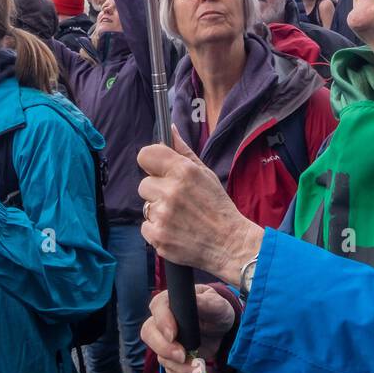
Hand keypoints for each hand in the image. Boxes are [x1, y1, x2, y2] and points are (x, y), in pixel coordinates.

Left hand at [138, 128, 263, 285]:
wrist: (229, 243)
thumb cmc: (217, 206)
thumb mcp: (205, 173)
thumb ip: (183, 151)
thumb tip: (170, 129)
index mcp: (183, 171)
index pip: (145, 155)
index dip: (151, 162)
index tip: (158, 170)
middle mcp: (170, 191)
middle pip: (144, 184)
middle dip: (157, 191)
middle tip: (177, 200)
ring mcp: (163, 215)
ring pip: (146, 206)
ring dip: (158, 211)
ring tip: (180, 216)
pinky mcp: (158, 236)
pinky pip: (145, 227)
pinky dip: (157, 229)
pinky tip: (176, 230)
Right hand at [141, 286, 235, 372]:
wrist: (223, 331)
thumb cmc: (217, 312)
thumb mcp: (217, 305)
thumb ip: (207, 303)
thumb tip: (195, 301)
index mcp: (171, 302)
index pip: (157, 307)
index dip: (162, 321)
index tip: (173, 335)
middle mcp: (162, 321)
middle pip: (149, 333)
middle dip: (164, 348)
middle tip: (182, 356)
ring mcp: (165, 341)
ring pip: (160, 356)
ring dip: (180, 367)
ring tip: (200, 369)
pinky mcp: (171, 358)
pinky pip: (170, 370)